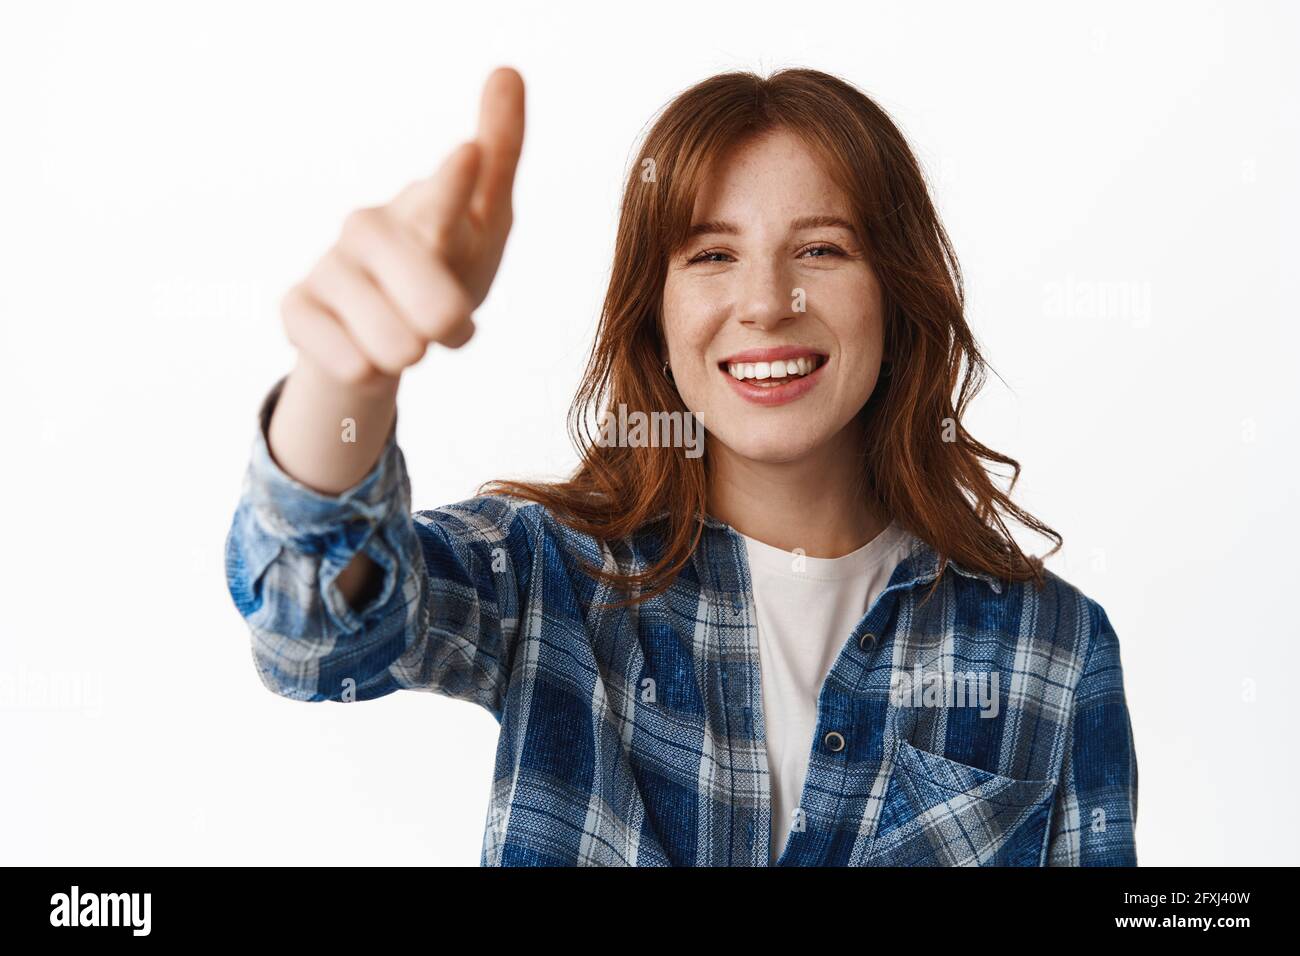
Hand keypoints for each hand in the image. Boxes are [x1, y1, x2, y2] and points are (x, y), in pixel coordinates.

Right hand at [280, 67, 525, 388]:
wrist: (385, 331)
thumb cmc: (443, 265)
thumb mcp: (485, 223)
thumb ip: (500, 158)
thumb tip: (507, 69)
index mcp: (423, 207)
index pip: (445, 197)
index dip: (456, 182)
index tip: (469, 154)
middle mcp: (369, 227)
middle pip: (429, 298)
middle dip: (448, 324)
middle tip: (452, 327)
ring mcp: (329, 266)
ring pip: (394, 342)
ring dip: (413, 352)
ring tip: (411, 340)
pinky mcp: (296, 309)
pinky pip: (351, 364)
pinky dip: (370, 372)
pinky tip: (369, 356)